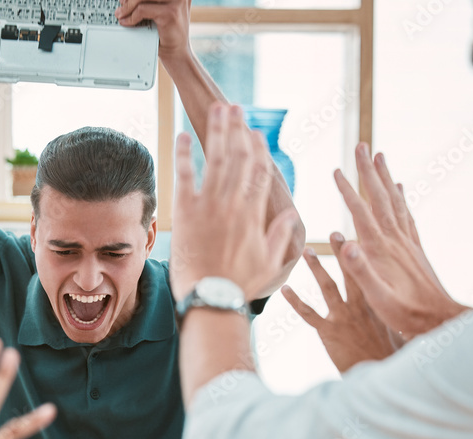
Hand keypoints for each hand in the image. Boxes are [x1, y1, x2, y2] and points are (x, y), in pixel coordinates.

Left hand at [116, 0, 190, 59]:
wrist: (177, 53)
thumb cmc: (165, 32)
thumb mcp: (157, 12)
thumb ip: (146, 2)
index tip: (124, 0)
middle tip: (120, 7)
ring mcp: (176, 1)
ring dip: (128, 6)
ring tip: (120, 14)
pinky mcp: (170, 13)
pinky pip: (142, 10)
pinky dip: (131, 17)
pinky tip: (126, 22)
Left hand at [170, 103, 298, 302]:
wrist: (211, 297)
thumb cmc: (240, 284)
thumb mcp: (270, 262)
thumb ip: (280, 235)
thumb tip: (289, 215)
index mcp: (255, 213)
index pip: (260, 172)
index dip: (259, 150)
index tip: (256, 134)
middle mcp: (234, 203)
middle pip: (239, 157)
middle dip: (237, 130)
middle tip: (235, 108)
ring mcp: (210, 205)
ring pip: (216, 159)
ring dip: (217, 131)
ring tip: (218, 109)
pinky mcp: (187, 211)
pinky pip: (185, 175)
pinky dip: (184, 154)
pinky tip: (183, 135)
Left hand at [282, 237, 399, 373]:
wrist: (379, 374)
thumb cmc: (388, 354)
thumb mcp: (395, 328)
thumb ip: (390, 312)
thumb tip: (398, 302)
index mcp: (378, 303)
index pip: (369, 273)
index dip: (364, 255)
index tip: (359, 237)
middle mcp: (361, 306)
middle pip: (351, 272)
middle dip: (342, 251)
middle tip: (335, 232)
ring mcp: (343, 317)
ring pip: (327, 287)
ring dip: (316, 268)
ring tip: (306, 252)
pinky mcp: (329, 331)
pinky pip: (309, 313)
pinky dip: (296, 301)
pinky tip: (285, 289)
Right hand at [333, 144, 471, 335]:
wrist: (437, 318)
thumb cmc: (403, 312)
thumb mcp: (377, 296)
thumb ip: (360, 270)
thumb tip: (344, 243)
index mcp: (381, 248)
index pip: (360, 212)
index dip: (348, 190)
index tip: (337, 170)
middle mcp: (395, 238)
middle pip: (379, 197)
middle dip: (368, 171)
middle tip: (362, 146)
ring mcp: (407, 241)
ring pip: (394, 201)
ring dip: (385, 177)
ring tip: (380, 157)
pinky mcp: (414, 248)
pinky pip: (406, 215)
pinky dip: (400, 197)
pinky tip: (398, 190)